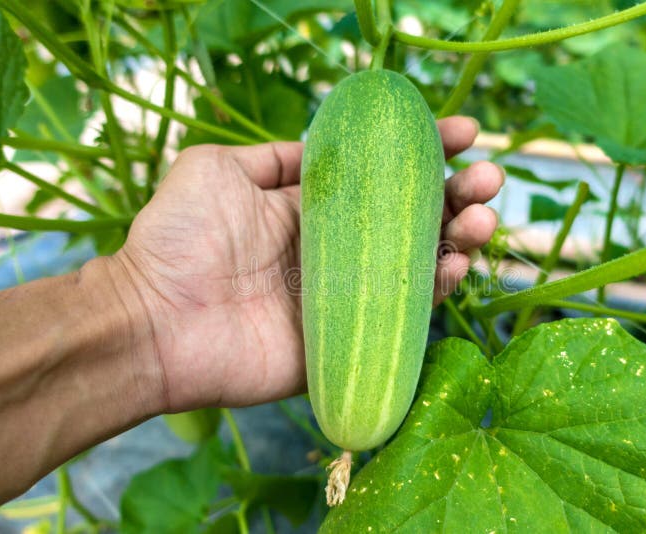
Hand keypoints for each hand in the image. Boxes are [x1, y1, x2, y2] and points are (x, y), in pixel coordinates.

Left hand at [114, 116, 502, 411]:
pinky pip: (403, 316)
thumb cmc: (180, 238)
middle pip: (411, 219)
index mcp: (310, 209)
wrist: (155, 320)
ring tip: (484, 217)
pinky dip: (436, 290)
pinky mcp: (348, 340)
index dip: (423, 151)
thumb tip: (321, 143)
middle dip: (456, 194)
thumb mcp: (219, 169)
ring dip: (460, 237)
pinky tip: (458, 264)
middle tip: (489, 177)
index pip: (380, 175)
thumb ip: (275, 156)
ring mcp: (345, 295)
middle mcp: (335, 250)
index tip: (461, 131)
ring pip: (418, 264)